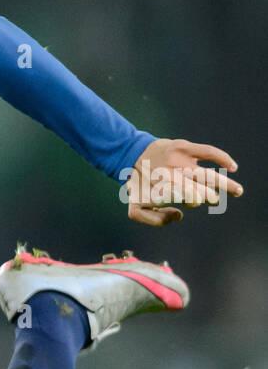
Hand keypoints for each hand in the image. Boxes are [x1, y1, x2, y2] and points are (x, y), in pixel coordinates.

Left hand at [123, 138, 242, 225]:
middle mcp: (174, 176)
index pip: (184, 198)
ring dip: (225, 184)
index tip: (199, 200)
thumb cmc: (137, 187)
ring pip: (208, 174)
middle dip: (211, 196)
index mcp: (163, 191)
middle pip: (199, 189)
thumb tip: (181, 215)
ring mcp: (180, 161)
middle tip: (216, 201)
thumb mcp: (136, 210)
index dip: (193, 199)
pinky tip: (232, 167)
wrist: (130, 155)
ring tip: (238, 191)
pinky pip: (208, 151)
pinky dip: (222, 158)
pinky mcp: (184, 147)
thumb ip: (157, 221)